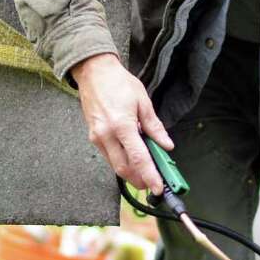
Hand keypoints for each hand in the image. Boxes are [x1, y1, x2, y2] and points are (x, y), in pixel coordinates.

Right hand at [70, 52, 172, 193]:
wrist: (94, 72)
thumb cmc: (119, 83)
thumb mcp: (143, 102)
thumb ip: (154, 127)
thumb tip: (166, 145)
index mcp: (122, 125)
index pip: (139, 158)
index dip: (150, 175)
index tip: (159, 188)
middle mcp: (106, 135)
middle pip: (124, 168)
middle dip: (140, 180)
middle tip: (154, 183)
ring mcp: (97, 137)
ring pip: (115, 165)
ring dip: (131, 173)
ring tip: (146, 172)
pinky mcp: (93, 137)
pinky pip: (109, 156)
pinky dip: (122, 161)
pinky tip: (132, 158)